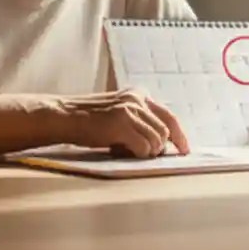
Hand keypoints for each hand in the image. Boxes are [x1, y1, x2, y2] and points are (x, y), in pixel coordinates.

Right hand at [62, 89, 189, 157]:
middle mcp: (137, 99)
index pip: (169, 116)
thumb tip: (161, 143)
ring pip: (156, 140)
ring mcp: (129, 110)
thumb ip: (139, 120)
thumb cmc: (89, 120)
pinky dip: (139, 154)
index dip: (179, 135)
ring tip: (131, 152)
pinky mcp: (121, 123)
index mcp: (139, 94)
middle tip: (148, 155)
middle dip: (160, 147)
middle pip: (165, 130)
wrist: (63, 116)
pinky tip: (125, 152)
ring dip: (148, 152)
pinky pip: (144, 147)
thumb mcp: (119, 111)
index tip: (184, 149)